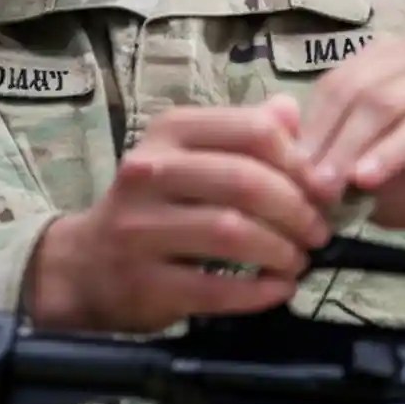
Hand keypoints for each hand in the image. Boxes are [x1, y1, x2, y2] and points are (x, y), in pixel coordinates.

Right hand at [26, 96, 330, 333]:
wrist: (84, 265)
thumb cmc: (151, 206)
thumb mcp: (188, 156)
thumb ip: (242, 133)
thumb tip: (291, 111)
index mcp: (169, 133)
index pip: (251, 131)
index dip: (299, 161)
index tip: (320, 187)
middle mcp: (148, 173)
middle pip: (245, 182)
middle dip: (297, 210)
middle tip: (318, 231)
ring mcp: (140, 229)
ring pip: (231, 232)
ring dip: (281, 250)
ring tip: (298, 260)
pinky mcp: (144, 283)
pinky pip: (215, 288)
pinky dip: (259, 292)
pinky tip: (278, 289)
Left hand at [297, 35, 404, 232]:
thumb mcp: (362, 164)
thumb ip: (327, 147)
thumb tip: (276, 134)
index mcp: (389, 58)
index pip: (336, 81)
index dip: (308, 125)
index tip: (287, 169)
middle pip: (357, 87)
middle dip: (326, 138)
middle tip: (307, 182)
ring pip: (387, 101)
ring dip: (352, 147)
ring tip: (330, 187)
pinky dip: (391, 152)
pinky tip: (368, 179)